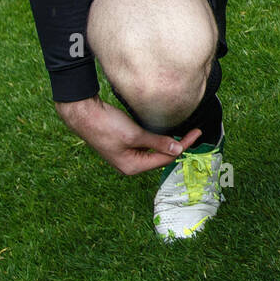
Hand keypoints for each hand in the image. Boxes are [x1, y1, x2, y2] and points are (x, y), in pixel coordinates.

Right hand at [54, 95, 199, 175]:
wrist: (83, 114)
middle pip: (161, 156)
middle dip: (178, 145)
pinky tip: (166, 131)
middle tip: (194, 132)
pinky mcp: (124, 144)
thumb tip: (178, 150)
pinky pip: (146, 144)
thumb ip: (157, 143)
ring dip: (168, 142)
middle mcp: (130, 164)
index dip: (182, 146)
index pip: (165, 158)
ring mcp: (127, 155)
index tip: (196, 134)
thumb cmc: (106, 125)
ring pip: (154, 150)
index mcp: (132, 166)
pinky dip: (157, 138)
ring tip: (184, 133)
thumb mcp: (135, 135)